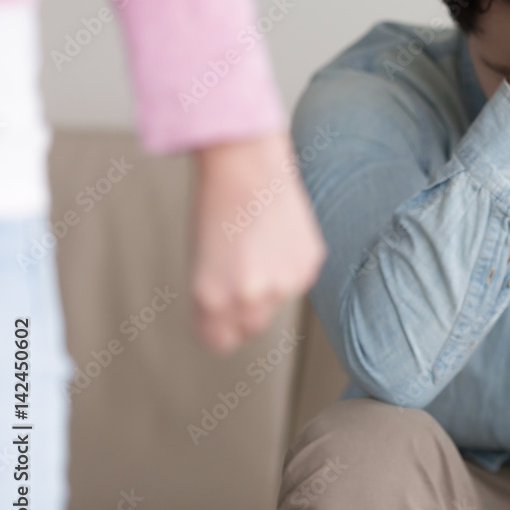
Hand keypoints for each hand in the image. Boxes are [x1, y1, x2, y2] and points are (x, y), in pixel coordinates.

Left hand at [191, 131, 325, 354]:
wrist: (246, 166)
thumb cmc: (216, 206)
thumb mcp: (200, 261)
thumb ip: (214, 299)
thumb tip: (231, 325)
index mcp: (211, 298)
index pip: (219, 343)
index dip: (219, 328)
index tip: (220, 314)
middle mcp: (249, 297)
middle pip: (251, 327)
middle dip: (246, 309)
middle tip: (240, 272)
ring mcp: (283, 283)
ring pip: (277, 302)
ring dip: (271, 283)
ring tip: (258, 245)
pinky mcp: (309, 266)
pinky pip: (298, 280)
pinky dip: (290, 265)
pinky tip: (278, 236)